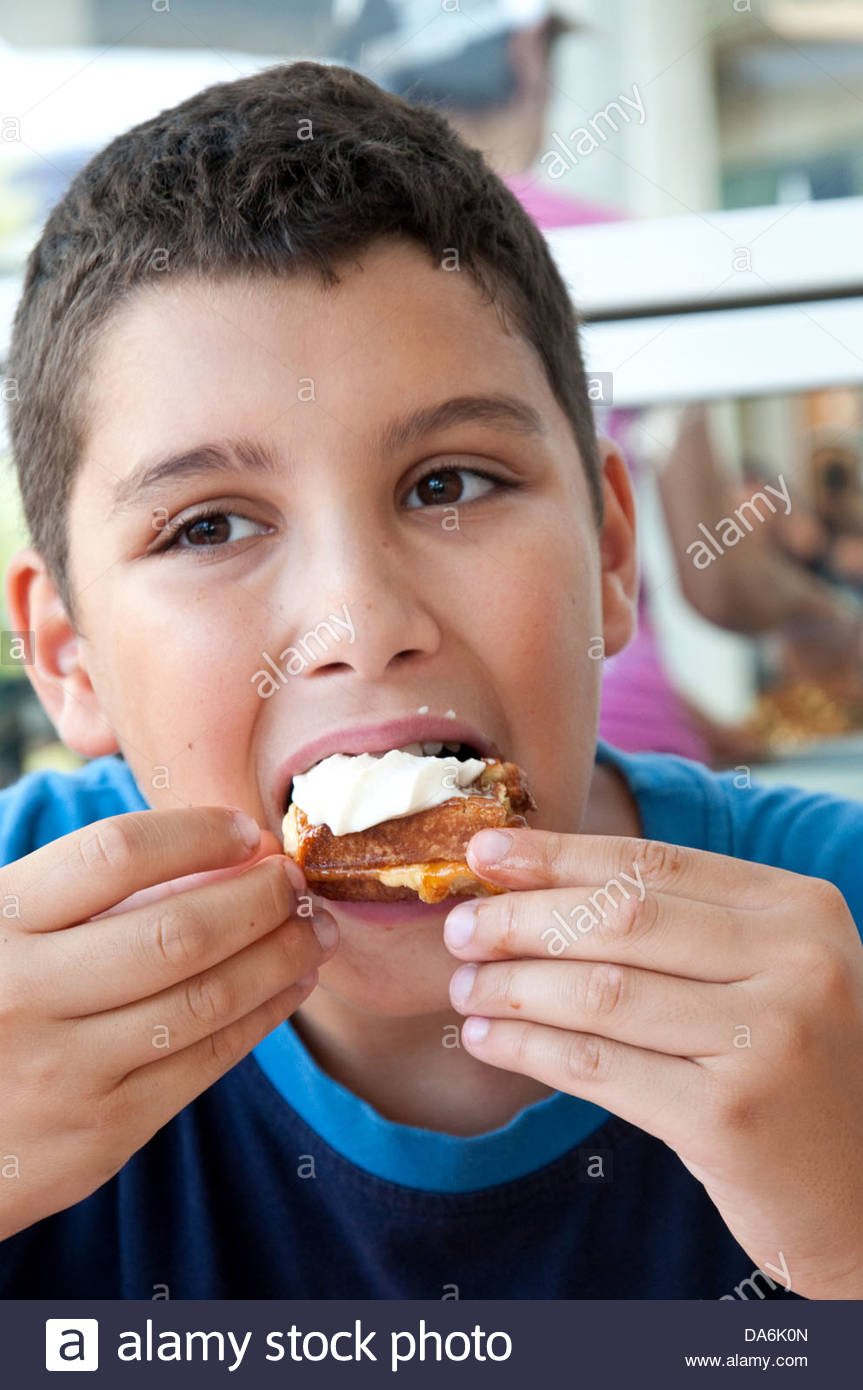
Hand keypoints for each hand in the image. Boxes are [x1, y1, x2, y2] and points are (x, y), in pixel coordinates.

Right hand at [0, 806, 337, 1241]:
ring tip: (314, 930)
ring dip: (279, 957)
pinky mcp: (100, 1135)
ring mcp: (65, 1072)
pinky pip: (206, 1063)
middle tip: (296, 879)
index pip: (114, 855)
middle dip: (260, 898)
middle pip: (178, 931)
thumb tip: (215, 857)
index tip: (244, 831)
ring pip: (206, 1000)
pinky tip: (288, 987)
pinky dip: (262, 1017)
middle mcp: (26, 995)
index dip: (195, 834)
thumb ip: (76, 896)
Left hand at [444, 827, 862, 1298]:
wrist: (857, 1190)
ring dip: (514, 985)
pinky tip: (490, 1037)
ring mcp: (768, 1041)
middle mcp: (797, 964)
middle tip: (460, 927)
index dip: (560, 855)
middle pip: (622, 920)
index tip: (485, 853)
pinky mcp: (730, 1118)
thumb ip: (682, 925)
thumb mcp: (767, 972)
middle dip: (523, 919)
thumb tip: (533, 883)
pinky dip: (531, 1048)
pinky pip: (600, 1067)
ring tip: (465, 985)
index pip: (655, 864)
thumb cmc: (790, 1065)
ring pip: (602, 993)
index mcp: (801, 909)